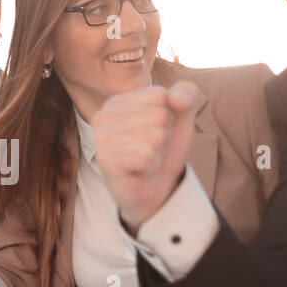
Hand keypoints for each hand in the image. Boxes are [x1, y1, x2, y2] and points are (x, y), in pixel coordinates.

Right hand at [93, 80, 198, 233]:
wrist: (155, 190)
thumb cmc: (163, 151)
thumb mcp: (181, 118)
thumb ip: (186, 95)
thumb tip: (174, 97)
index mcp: (118, 102)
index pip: (159, 95)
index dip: (168, 116)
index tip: (156, 132)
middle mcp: (103, 116)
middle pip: (159, 115)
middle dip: (164, 136)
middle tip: (151, 150)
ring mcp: (101, 138)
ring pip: (155, 135)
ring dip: (158, 153)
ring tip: (146, 160)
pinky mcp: (106, 160)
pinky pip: (146, 155)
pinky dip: (152, 165)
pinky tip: (141, 170)